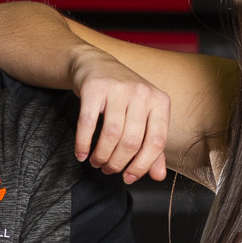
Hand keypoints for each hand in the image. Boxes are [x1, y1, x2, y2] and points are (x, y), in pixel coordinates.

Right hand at [67, 45, 170, 184]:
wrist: (96, 64)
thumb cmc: (123, 97)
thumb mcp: (143, 117)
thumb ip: (152, 147)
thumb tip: (158, 176)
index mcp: (160, 102)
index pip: (156, 142)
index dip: (142, 165)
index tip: (129, 178)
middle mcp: (142, 93)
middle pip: (132, 142)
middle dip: (117, 163)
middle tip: (108, 170)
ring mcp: (118, 88)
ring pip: (111, 134)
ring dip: (101, 155)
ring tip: (96, 162)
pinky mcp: (94, 87)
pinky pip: (88, 123)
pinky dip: (83, 143)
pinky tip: (81, 154)